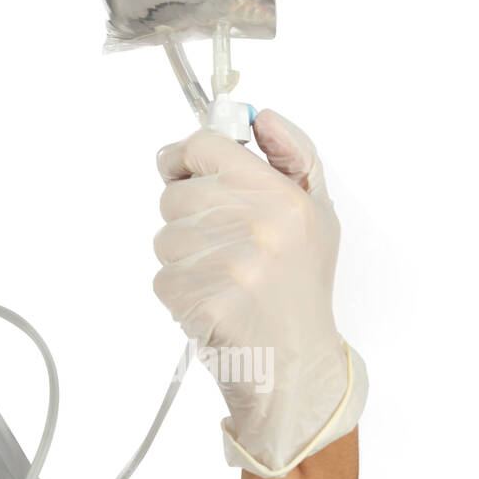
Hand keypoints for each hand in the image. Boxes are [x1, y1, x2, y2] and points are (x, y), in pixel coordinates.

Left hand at [151, 109, 365, 475]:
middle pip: (176, 193)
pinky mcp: (201, 301)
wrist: (294, 362)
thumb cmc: (300, 285)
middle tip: (221, 239)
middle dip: (189, 214)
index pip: (203, 146)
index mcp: (282, 198)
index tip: (187, 169)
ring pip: (164, 235)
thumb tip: (261, 116)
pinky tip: (213, 298)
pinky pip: (162, 275)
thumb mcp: (317, 211)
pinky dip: (179, 288)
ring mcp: (227, 266)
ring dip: (183, 254)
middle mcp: (257, 227)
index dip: (187, 157)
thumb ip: (292, 154)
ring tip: (222, 274)